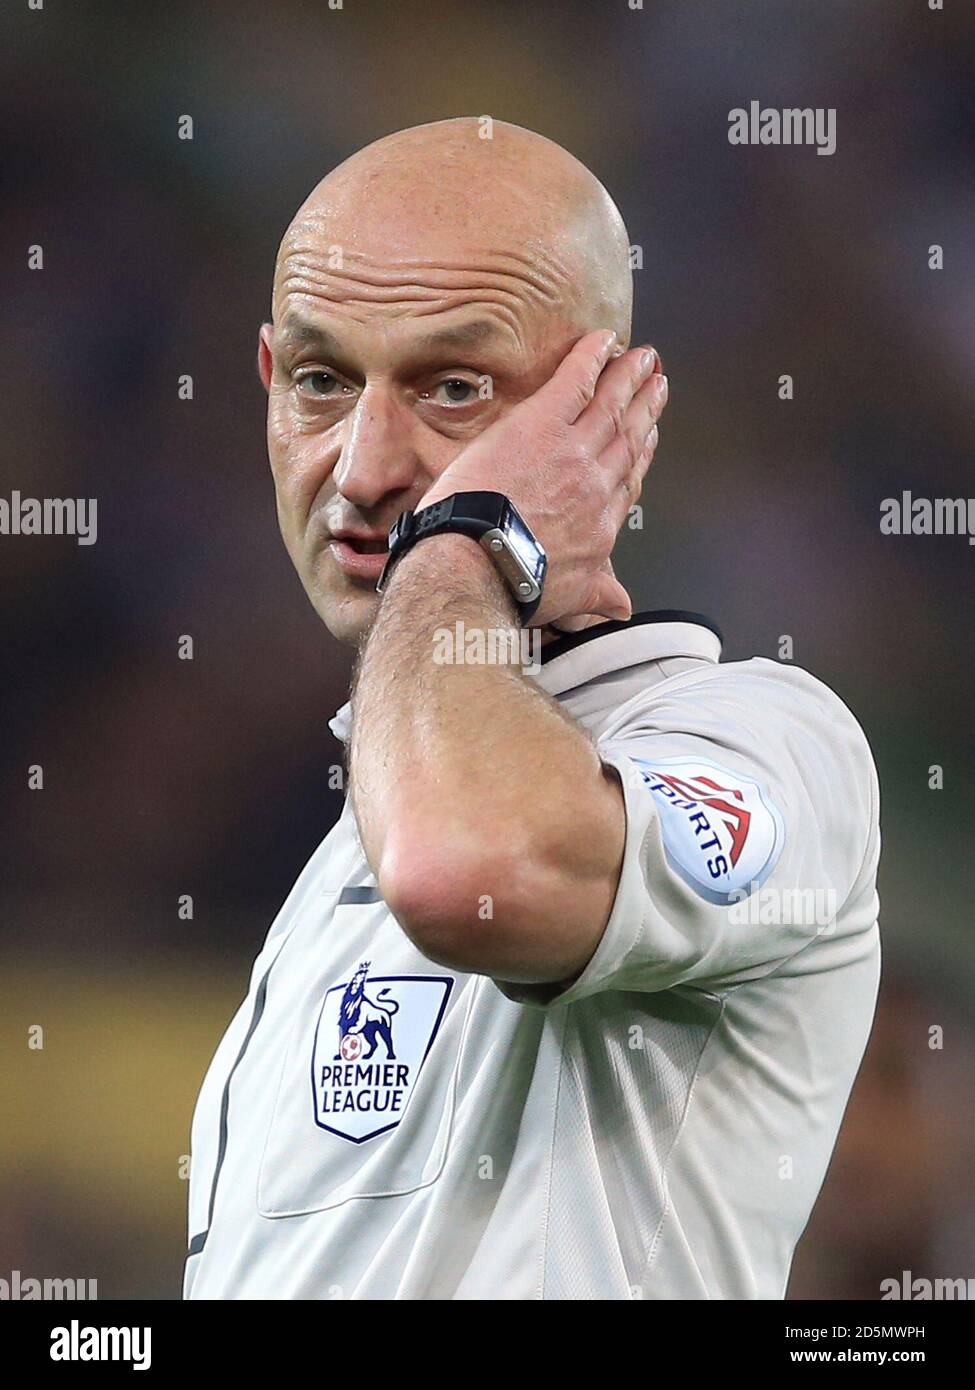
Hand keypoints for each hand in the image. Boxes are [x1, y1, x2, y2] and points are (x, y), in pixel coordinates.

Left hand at [418, 329, 666, 625]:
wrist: (480, 565)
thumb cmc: (515, 585)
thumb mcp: (568, 598)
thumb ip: (596, 595)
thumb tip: (620, 607)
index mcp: (600, 524)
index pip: (627, 480)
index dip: (641, 454)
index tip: (650, 436)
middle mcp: (596, 483)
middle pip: (628, 436)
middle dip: (646, 407)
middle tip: (658, 384)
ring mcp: (572, 450)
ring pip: (611, 404)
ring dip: (630, 377)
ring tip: (644, 357)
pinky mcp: (542, 423)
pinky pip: (576, 379)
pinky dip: (593, 356)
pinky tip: (604, 338)